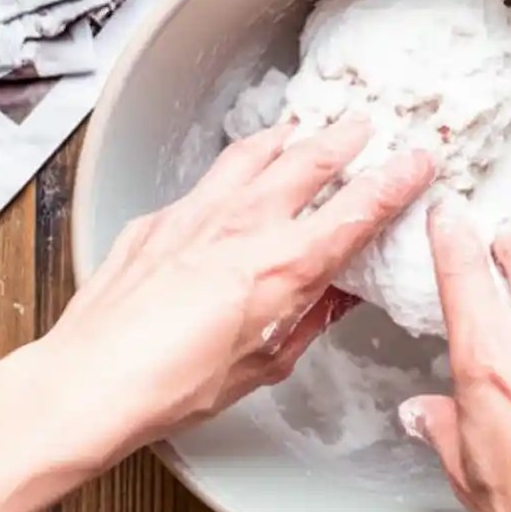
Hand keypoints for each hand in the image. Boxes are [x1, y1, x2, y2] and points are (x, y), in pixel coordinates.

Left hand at [36, 114, 433, 464]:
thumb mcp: (268, 362)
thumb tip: (336, 298)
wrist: (92, 380)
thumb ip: (309, 319)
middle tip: (365, 126)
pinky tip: (236, 174)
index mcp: (286, 265)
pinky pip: (208, 179)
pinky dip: (235, 167)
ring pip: (254, 153)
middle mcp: (246, 226)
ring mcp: (199, 214)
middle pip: (310, 159)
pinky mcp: (160, 219)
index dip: (398, 179)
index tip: (418, 160)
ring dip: (288, 137)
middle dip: (346, 137)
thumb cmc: (175, 385)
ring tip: (302, 127)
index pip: (360, 207)